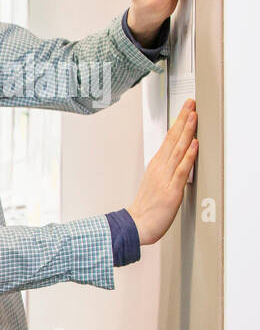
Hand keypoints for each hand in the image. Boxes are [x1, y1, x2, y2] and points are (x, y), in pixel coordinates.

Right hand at [128, 99, 198, 245]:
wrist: (137, 226)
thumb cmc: (146, 209)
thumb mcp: (155, 184)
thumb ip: (165, 171)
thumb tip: (176, 160)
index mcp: (156, 166)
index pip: (169, 139)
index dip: (178, 123)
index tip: (185, 110)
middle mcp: (160, 168)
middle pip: (173, 139)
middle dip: (183, 119)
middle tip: (190, 103)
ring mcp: (165, 177)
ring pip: (178, 149)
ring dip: (187, 131)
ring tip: (193, 116)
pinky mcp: (172, 189)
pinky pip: (182, 169)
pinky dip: (189, 155)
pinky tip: (194, 144)